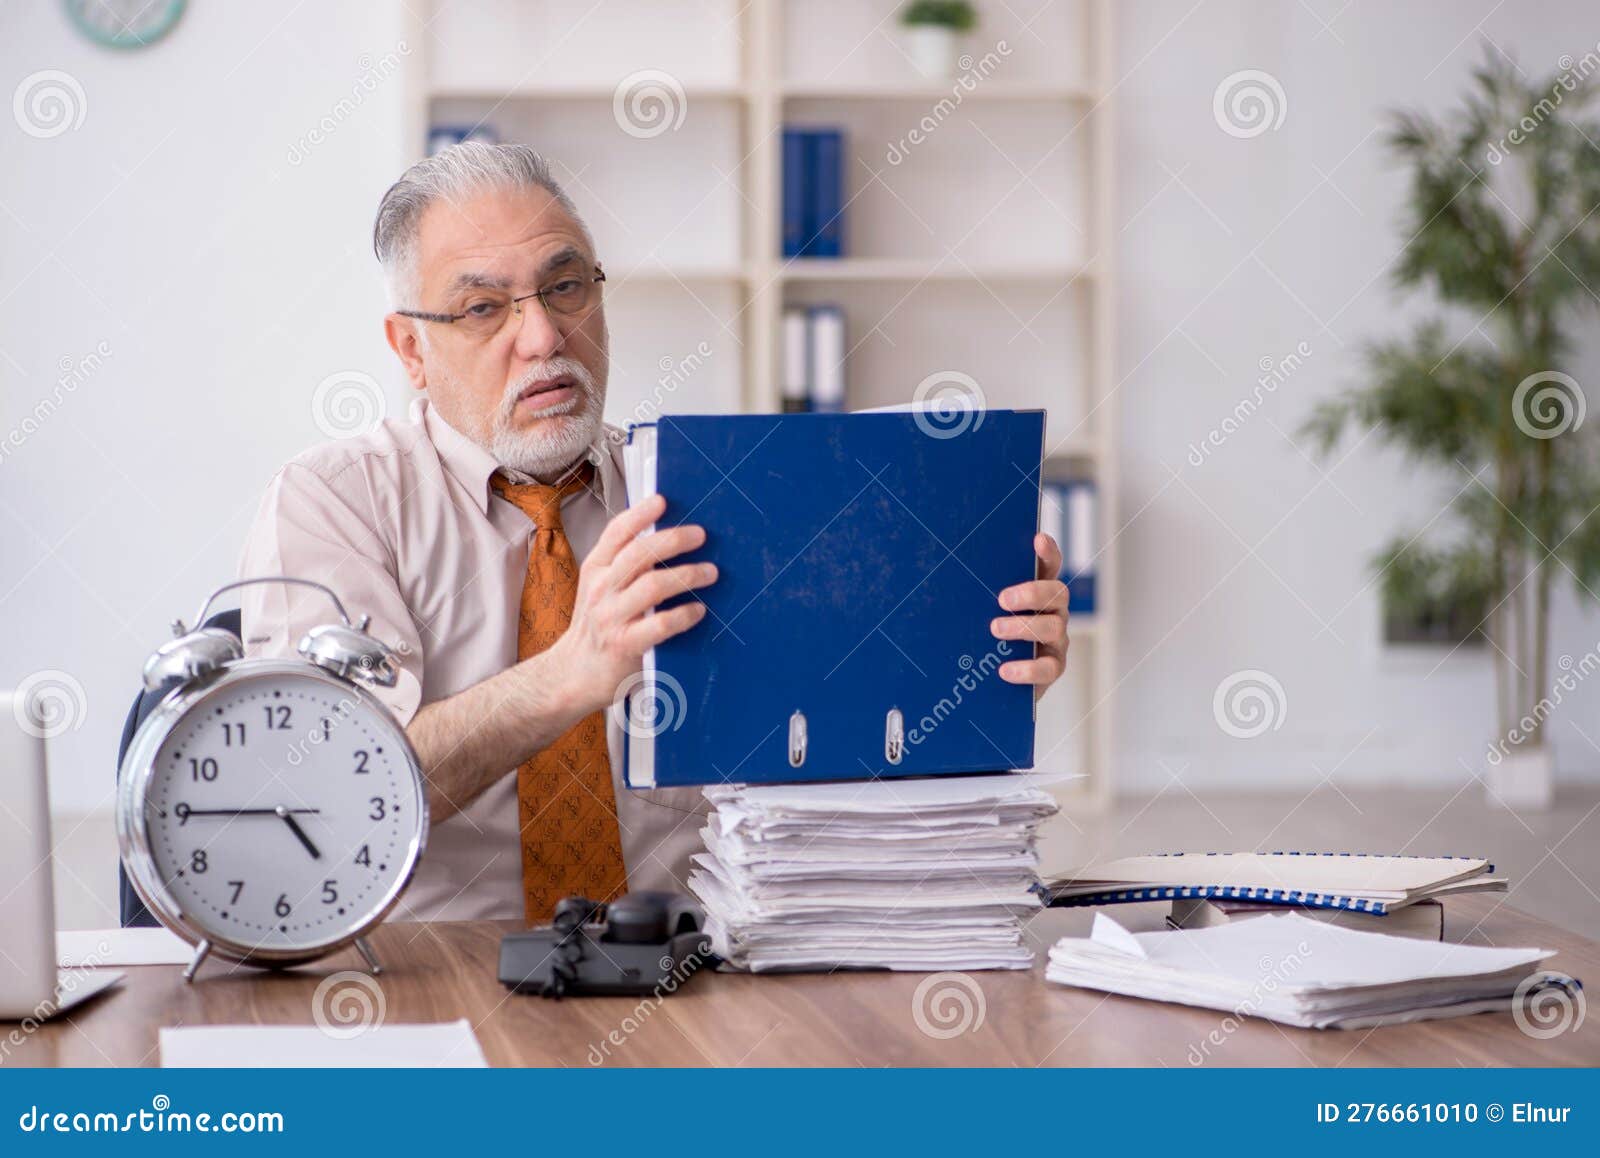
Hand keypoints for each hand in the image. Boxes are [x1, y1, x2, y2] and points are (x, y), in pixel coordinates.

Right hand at [546, 494, 716, 715]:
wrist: (573, 674)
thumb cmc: (596, 628)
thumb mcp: (600, 587)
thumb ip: (624, 564)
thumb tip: (664, 538)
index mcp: (596, 569)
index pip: (617, 532)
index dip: (640, 513)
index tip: (663, 501)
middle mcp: (602, 589)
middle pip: (639, 554)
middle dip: (673, 540)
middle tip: (700, 535)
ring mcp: (612, 617)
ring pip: (652, 586)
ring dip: (687, 575)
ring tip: (709, 572)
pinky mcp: (624, 645)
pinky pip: (659, 625)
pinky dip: (683, 615)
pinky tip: (698, 611)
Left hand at [990, 532, 1068, 698]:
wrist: (992, 677)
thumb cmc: (984, 633)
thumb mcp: (980, 609)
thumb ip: (975, 592)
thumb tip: (942, 571)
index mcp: (1037, 591)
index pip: (1050, 565)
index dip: (1048, 552)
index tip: (1037, 539)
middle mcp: (1053, 611)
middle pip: (1057, 593)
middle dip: (1031, 593)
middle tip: (1002, 599)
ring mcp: (1056, 639)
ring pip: (1054, 627)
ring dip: (1023, 627)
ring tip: (995, 629)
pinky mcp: (1053, 666)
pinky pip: (1048, 668)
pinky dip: (1027, 669)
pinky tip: (1005, 670)